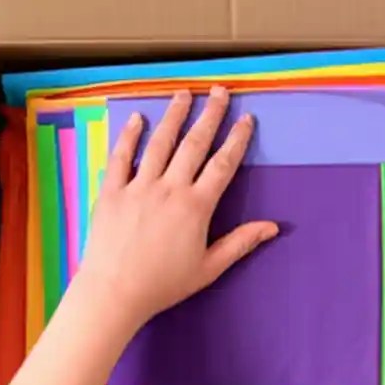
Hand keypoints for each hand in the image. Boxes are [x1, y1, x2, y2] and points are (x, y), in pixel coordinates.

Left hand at [74, 85, 278, 329]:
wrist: (114, 292)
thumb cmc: (163, 284)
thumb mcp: (208, 268)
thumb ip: (240, 242)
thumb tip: (272, 226)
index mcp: (196, 206)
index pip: (223, 164)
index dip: (237, 139)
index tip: (246, 119)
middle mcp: (169, 188)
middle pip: (194, 144)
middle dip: (209, 115)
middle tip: (219, 92)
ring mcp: (138, 186)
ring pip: (160, 143)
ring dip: (174, 116)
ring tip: (184, 94)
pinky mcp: (112, 191)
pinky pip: (122, 157)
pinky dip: (129, 136)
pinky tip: (137, 118)